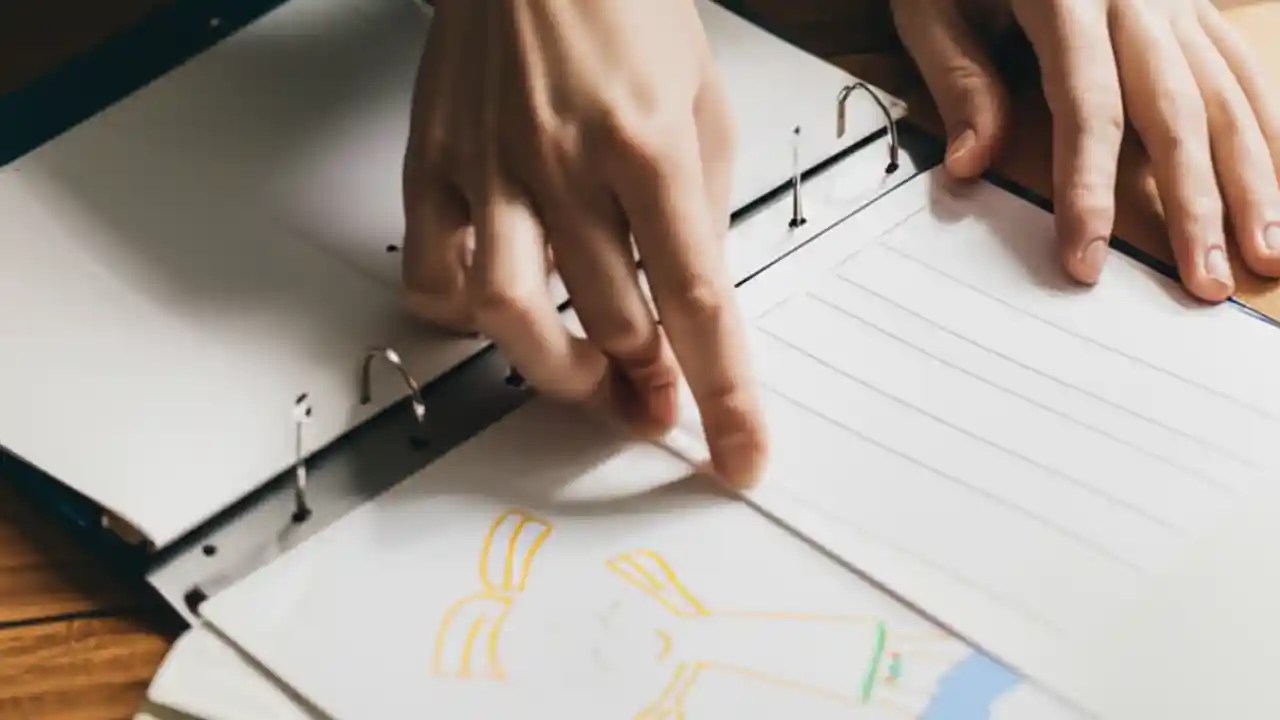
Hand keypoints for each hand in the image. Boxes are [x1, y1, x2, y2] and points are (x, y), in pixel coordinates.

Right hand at [401, 0, 766, 486]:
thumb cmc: (626, 3)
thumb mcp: (703, 100)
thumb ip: (700, 205)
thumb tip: (688, 295)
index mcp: (650, 145)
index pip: (697, 301)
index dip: (726, 395)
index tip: (740, 455)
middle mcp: (566, 162)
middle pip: (613, 321)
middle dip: (649, 378)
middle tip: (659, 389)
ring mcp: (491, 165)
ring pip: (514, 317)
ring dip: (560, 371)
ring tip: (587, 375)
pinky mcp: (435, 160)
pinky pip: (432, 271)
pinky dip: (459, 318)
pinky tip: (497, 311)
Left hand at [892, 0, 1279, 301]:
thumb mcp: (931, 5)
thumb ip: (958, 79)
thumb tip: (970, 164)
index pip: (1087, 105)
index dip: (1088, 188)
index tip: (1086, 260)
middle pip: (1177, 109)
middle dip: (1197, 202)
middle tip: (1205, 281)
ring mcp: (1177, 0)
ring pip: (1228, 93)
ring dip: (1254, 178)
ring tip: (1267, 253)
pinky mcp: (1195, 6)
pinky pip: (1241, 68)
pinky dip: (1268, 127)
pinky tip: (1279, 186)